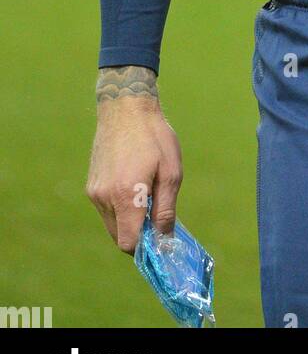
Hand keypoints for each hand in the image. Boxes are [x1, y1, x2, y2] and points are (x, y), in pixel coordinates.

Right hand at [86, 66, 182, 252]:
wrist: (125, 107)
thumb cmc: (154, 137)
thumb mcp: (171, 172)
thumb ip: (165, 209)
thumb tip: (164, 239)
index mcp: (126, 195)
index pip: (128, 243)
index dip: (146, 246)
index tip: (160, 235)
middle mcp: (104, 198)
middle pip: (119, 237)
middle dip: (139, 234)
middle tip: (157, 213)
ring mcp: (94, 192)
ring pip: (113, 224)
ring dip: (130, 220)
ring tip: (146, 192)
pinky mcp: (91, 185)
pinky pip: (107, 210)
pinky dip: (121, 208)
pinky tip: (134, 185)